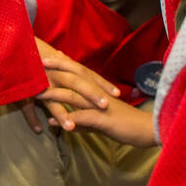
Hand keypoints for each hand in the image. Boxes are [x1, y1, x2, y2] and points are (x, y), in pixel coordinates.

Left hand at [34, 39, 156, 146]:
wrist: (148, 130)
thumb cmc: (124, 125)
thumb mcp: (97, 122)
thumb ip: (77, 119)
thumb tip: (55, 120)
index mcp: (97, 90)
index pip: (78, 72)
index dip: (63, 63)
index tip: (47, 55)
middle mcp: (97, 94)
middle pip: (73, 77)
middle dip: (55, 69)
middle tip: (38, 62)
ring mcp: (100, 106)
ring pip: (74, 96)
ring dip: (54, 94)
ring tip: (37, 93)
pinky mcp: (103, 120)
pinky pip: (82, 117)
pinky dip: (67, 118)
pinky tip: (52, 121)